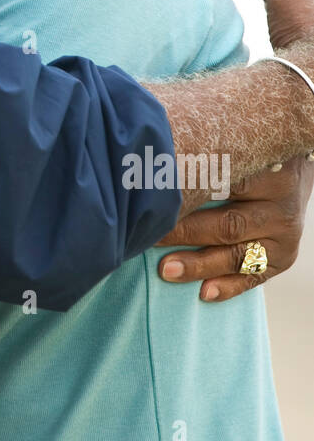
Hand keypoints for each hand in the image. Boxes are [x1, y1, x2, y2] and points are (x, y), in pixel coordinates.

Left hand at [156, 156, 312, 301]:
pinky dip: (228, 286)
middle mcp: (279, 204)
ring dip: (200, 264)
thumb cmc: (248, 158)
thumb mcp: (233, 147)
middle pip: (228, 223)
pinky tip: (204, 293)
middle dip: (186, 233)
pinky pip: (254, 277)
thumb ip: (202, 158)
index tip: (149, 201)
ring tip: (168, 270)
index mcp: (265, 169)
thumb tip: (149, 168)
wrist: (290, 174)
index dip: (185, 192)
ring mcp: (284, 235)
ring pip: (238, 254)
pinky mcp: (284, 258)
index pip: (220, 181)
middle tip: (150, 239)